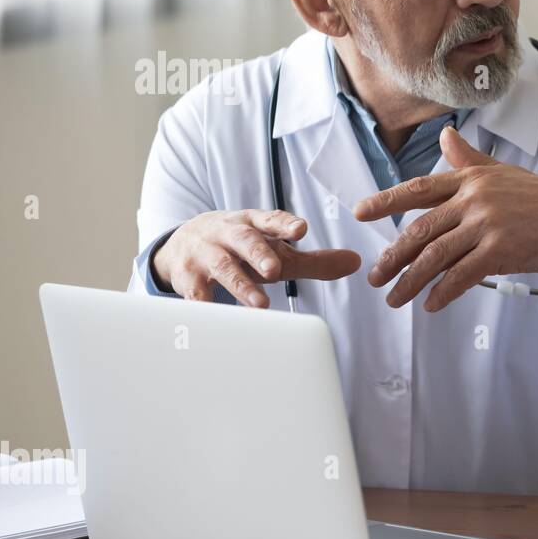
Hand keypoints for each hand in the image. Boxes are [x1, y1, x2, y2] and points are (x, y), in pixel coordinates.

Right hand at [152, 209, 361, 307]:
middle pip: (243, 240)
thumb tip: (355, 262)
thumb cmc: (240, 248)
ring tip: (261, 304)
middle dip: (258, 253)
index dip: (284, 224)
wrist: (182, 244)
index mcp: (252, 223)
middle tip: (275, 270)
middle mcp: (227, 234)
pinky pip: (195, 293)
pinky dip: (204, 305)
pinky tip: (217, 318)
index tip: (300, 229)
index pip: (269, 220)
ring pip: (222, 268)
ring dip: (240, 285)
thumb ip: (313, 259)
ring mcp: (204, 254)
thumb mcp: (274, 250)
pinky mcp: (187, 278)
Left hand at [355, 126, 537, 310]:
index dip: (386, 201)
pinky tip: (431, 305)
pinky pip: (462, 275)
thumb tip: (444, 135)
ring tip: (395, 299)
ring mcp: (487, 224)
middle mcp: (474, 198)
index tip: (359, 213)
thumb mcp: (502, 172)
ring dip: (410, 281)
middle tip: (374, 277)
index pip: (419, 188)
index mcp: (470, 178)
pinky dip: (443, 292)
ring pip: (435, 256)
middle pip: (421, 230)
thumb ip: (469, 159)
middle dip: (393, 257)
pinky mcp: (500, 250)